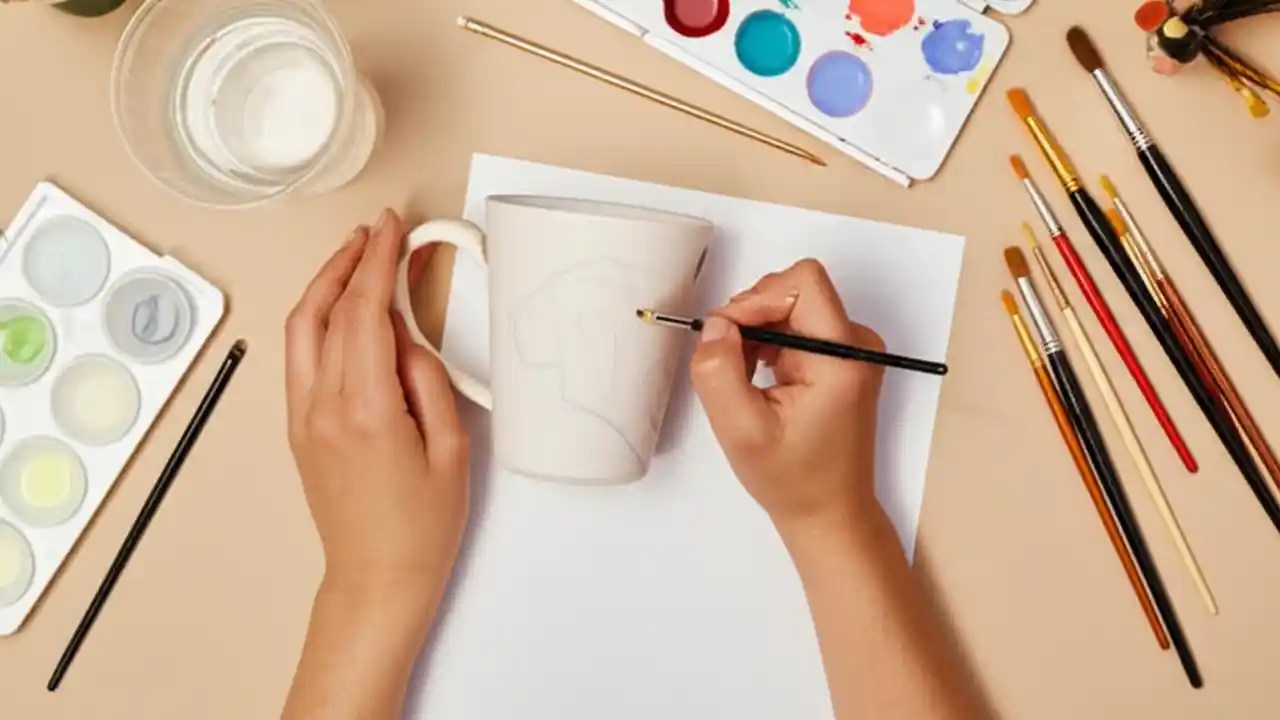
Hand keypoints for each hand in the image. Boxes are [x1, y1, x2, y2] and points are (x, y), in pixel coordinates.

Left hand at [285, 209, 469, 603]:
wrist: (377, 577)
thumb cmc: (421, 526)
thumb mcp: (452, 449)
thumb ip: (429, 382)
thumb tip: (406, 339)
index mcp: (366, 409)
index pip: (364, 312)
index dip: (376, 260)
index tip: (391, 228)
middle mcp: (323, 407)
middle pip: (324, 310)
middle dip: (348, 260)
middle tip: (376, 231)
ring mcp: (303, 417)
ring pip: (301, 329)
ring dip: (325, 285)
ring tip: (354, 257)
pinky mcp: (298, 429)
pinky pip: (299, 356)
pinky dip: (315, 319)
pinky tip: (339, 309)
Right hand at [690, 259, 884, 539]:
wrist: (829, 510)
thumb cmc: (793, 479)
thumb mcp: (741, 430)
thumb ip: (719, 371)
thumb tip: (715, 324)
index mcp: (843, 357)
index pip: (802, 283)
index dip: (757, 298)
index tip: (728, 334)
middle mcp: (856, 343)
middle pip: (793, 290)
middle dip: (751, 317)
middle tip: (729, 362)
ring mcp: (851, 349)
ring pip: (789, 306)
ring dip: (756, 332)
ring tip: (744, 377)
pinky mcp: (840, 357)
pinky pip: (794, 324)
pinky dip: (766, 342)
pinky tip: (757, 378)